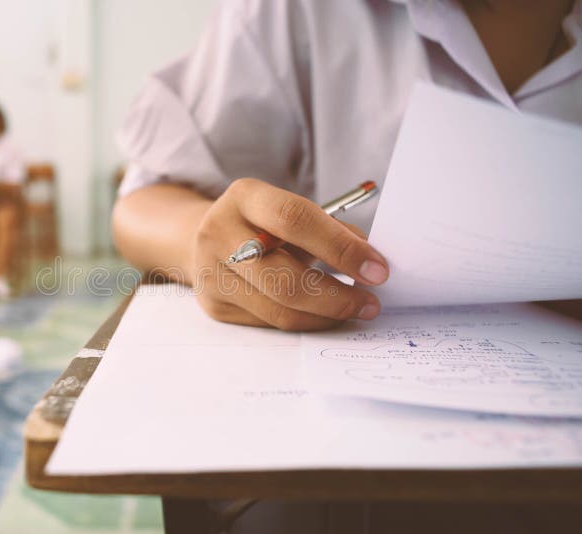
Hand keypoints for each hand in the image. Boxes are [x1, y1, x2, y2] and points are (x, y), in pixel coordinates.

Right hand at [190, 178, 388, 330]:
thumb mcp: (289, 211)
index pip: (295, 220)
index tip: (377, 269)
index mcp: (245, 197)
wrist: (205, 236)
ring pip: (279, 309)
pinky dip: (304, 322)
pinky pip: (269, 323)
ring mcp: (212, 272)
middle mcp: (219, 233)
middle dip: (337, 296)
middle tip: (370, 302)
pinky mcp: (214, 304)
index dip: (340, 247)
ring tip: (354, 310)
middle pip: (285, 277)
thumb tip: (370, 262)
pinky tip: (323, 315)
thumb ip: (328, 229)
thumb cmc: (261, 223)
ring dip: (326, 315)